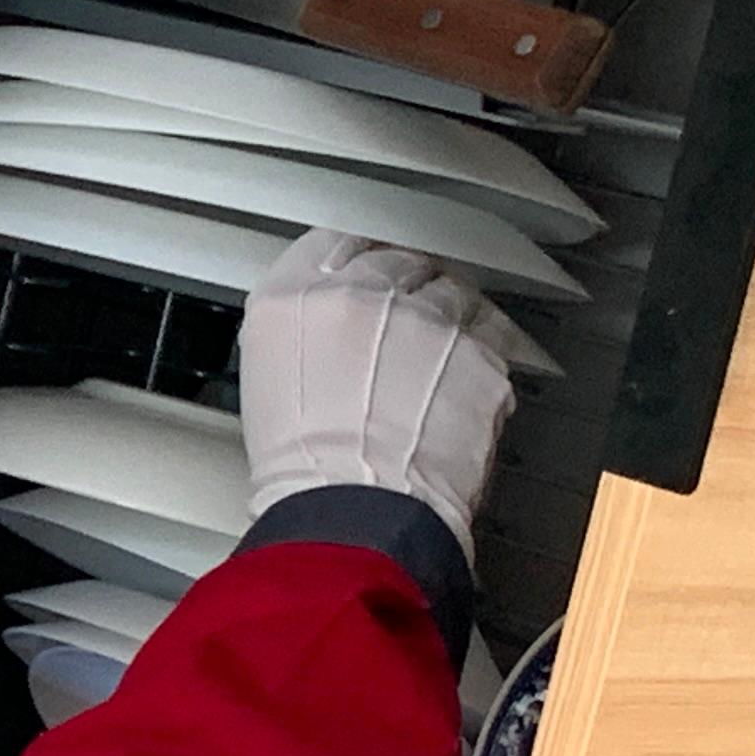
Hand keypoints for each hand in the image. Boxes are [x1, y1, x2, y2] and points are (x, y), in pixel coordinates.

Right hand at [240, 229, 522, 549]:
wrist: (355, 514)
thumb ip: (300, 331)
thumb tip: (329, 321)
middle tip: (399, 334)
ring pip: (452, 293)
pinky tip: (453, 398)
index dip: (353, 260)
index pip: (332, 241)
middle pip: (400, 260)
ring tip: (430, 371)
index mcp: (292, 297)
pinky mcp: (480, 352)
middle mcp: (362, 293)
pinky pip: (489, 341)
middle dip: (405, 292)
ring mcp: (428, 319)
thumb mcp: (265, 383)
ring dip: (446, 324)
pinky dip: (476, 364)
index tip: (363, 273)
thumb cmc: (301, 469)